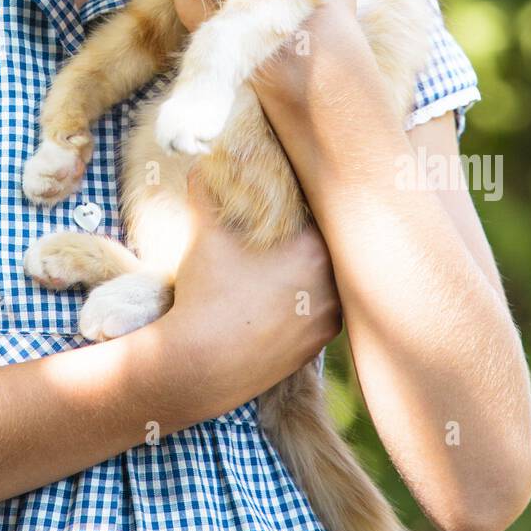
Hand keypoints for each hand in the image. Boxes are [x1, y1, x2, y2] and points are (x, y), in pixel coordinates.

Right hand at [167, 169, 341, 414]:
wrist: (198, 366)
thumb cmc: (205, 295)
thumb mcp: (204, 235)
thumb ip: (207, 191)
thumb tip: (200, 164)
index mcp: (314, 251)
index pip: (322, 214)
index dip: (307, 204)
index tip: (291, 199)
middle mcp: (332, 287)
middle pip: (331, 249)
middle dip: (312, 237)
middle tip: (288, 230)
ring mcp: (327, 322)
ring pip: (329, 284)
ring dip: (313, 273)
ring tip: (284, 264)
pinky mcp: (315, 350)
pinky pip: (319, 314)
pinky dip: (306, 304)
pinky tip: (282, 298)